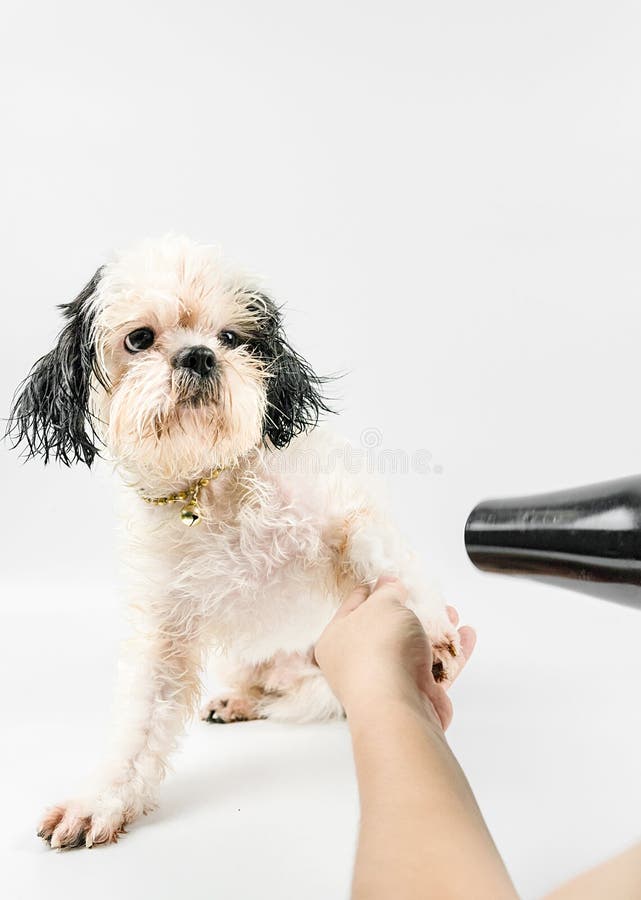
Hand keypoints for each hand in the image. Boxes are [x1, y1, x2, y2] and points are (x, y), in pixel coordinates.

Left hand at [314, 576, 475, 728]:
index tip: (393, 576)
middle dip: (412, 610)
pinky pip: (435, 669)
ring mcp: (387, 680)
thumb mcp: (383, 604)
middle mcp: (358, 661)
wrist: (397, 707)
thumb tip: (389, 584)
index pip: (354, 605)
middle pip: (388, 628)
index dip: (374, 588)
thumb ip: (389, 591)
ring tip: (451, 612)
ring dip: (435, 629)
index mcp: (337, 638)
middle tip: (426, 595)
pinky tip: (466, 635)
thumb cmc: (380, 651)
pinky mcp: (415, 695)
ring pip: (414, 649)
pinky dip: (451, 652)